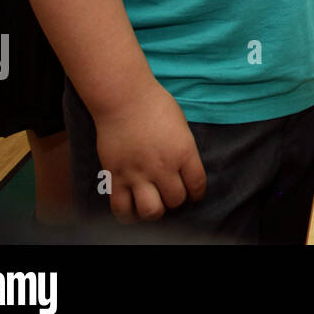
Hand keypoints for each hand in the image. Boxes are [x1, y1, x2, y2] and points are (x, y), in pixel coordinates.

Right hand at [92, 81, 205, 222]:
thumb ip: (184, 150)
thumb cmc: (155, 105)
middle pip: (175, 200)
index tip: (193, 194)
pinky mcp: (116, 177)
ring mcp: (138, 174)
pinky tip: (131, 208)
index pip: (197, 185)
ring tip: (153, 203)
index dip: (197, 193)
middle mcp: (163, 167)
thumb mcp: (181, 126)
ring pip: (151, 211)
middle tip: (170, 193)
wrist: (123, 98)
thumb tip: (183, 170)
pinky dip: (127, 214)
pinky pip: (121, 208)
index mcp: (184, 152)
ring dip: (154, 210)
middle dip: (175, 199)